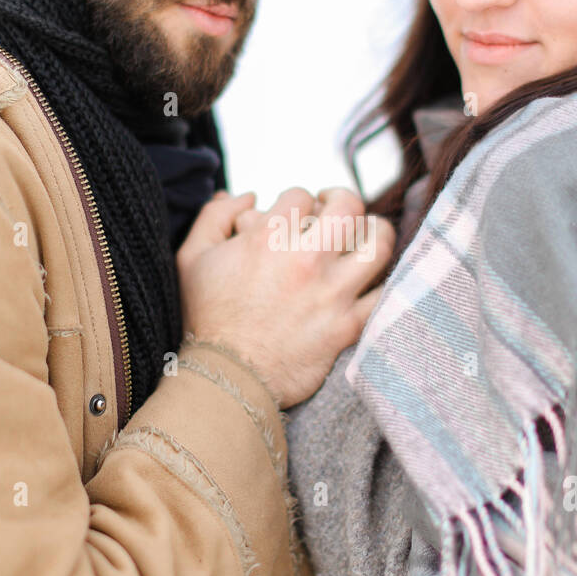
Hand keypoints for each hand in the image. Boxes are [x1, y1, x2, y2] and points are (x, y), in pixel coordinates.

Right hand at [176, 186, 394, 407]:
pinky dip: (384, 282)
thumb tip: (245, 196)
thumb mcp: (192, 257)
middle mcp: (305, 261)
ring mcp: (332, 294)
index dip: (298, 200)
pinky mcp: (347, 326)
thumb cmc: (205, 318)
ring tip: (366, 235)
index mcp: (268, 239)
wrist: (225, 379)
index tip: (294, 215)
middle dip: (343, 199)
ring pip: (379, 245)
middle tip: (335, 209)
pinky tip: (370, 280)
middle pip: (349, 206)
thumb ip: (215, 215)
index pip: (301, 196)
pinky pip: (384, 295)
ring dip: (376, 232)